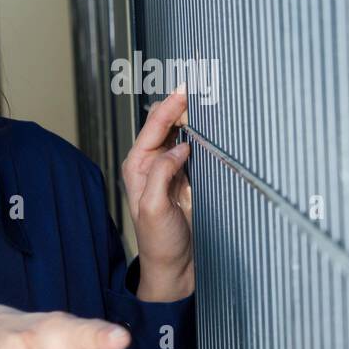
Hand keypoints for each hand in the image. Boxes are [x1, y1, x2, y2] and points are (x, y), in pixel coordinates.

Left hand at [122, 86, 193, 300]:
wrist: (175, 265)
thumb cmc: (158, 241)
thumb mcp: (153, 208)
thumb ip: (161, 174)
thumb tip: (178, 146)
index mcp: (137, 167)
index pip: (153, 127)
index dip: (169, 105)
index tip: (185, 87)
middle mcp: (151, 164)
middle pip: (166, 124)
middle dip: (180, 102)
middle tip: (200, 82)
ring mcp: (170, 169)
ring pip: (181, 132)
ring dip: (192, 114)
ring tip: (206, 93)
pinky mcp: (187, 177)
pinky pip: (194, 146)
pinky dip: (201, 132)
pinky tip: (211, 122)